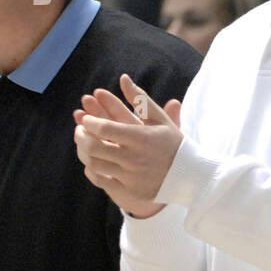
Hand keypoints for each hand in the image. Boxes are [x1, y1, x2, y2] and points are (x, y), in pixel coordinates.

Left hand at [73, 74, 182, 218]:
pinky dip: (91, 169)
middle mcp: (135, 159)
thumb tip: (123, 78)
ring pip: (94, 164)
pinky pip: (100, 180)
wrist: (190, 178)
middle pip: (94, 146)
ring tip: (84, 142)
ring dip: (83, 151)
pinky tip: (93, 161)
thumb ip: (140, 99)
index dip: (90, 121)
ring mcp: (130, 177)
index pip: (105, 128)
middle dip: (81, 135)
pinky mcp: (128, 192)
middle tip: (80, 129)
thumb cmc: (174, 144)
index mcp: (142, 139)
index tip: (86, 117)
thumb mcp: (160, 120)